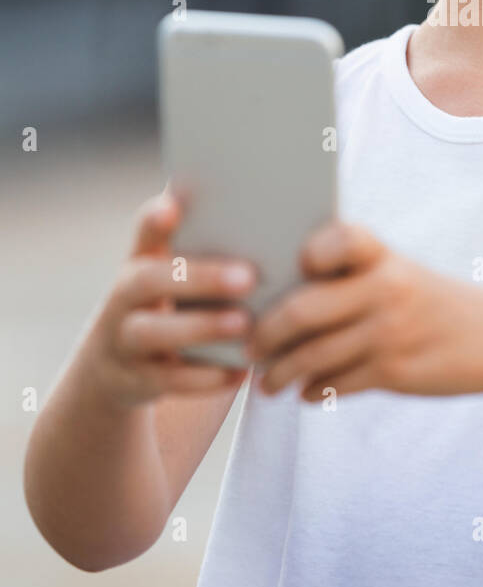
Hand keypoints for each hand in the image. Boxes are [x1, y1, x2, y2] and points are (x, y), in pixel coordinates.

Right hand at [92, 189, 256, 408]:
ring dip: (201, 327)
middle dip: (199, 278)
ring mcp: (122, 340)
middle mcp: (124, 297)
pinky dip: (206, 378)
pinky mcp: (132, 381)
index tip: (173, 206)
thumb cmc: (166, 308)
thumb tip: (266, 211)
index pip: (143, 232)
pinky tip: (242, 371)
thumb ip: (204, 251)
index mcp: (140, 261)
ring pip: (152, 332)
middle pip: (149, 280)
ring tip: (244, 323)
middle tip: (247, 278)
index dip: (155, 219)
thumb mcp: (171, 278)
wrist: (111, 371)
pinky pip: (167, 381)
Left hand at [246, 219, 482, 401]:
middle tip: (250, 347)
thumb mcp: (399, 273)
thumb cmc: (430, 302)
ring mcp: (389, 333)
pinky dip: (311, 391)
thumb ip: (350, 277)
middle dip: (266, 334)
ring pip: (312, 356)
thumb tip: (277, 299)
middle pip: (302, 310)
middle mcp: (385, 289)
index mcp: (383, 256)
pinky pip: (335, 384)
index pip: (339, 239)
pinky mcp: (394, 372)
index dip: (308, 253)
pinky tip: (305, 392)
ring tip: (268, 381)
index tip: (291, 271)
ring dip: (280, 373)